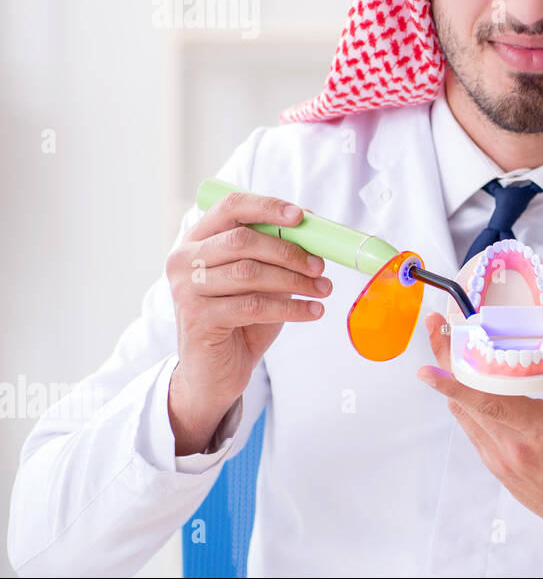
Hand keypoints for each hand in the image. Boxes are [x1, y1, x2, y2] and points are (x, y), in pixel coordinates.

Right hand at [165, 191, 330, 453]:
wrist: (215, 371)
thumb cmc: (241, 318)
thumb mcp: (262, 279)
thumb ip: (277, 252)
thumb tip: (313, 223)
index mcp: (198, 239)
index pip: (230, 207)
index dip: (267, 207)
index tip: (302, 216)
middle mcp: (184, 259)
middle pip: (241, 240)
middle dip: (289, 251)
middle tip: (320, 266)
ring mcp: (186, 289)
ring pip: (249, 273)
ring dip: (295, 281)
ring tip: (323, 290)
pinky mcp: (197, 318)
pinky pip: (252, 306)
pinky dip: (291, 307)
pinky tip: (313, 311)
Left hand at [418, 311, 542, 557]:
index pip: (487, 400)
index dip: (453, 378)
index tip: (430, 360)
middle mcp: (518, 449)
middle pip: (467, 401)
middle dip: (447, 363)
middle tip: (439, 331)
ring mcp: (506, 464)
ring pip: (467, 417)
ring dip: (456, 383)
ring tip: (453, 351)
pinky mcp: (503, 474)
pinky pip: (476, 433)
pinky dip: (470, 406)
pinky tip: (476, 386)